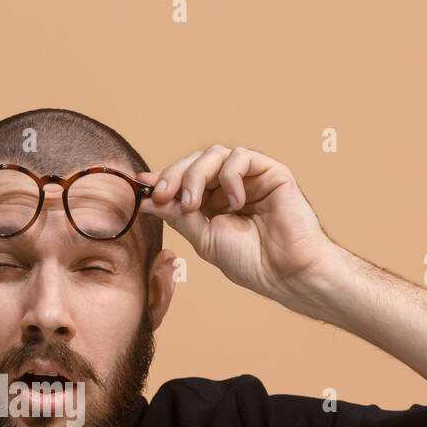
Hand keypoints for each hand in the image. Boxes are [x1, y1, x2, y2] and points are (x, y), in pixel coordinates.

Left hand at [137, 145, 336, 307]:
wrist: (285, 272)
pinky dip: (229, 177)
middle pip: (196, 162)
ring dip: (196, 175)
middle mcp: (231, 186)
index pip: (185, 179)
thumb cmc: (250, 261)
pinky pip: (241, 157)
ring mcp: (251, 177)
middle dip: (175, 175)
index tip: (141, 184)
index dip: (163, 178)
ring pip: (214, 154)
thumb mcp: (204, 238)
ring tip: (193, 203)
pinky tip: (234, 203)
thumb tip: (149, 200)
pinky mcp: (271, 172)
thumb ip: (179, 216)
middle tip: (163, 195)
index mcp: (214, 202)